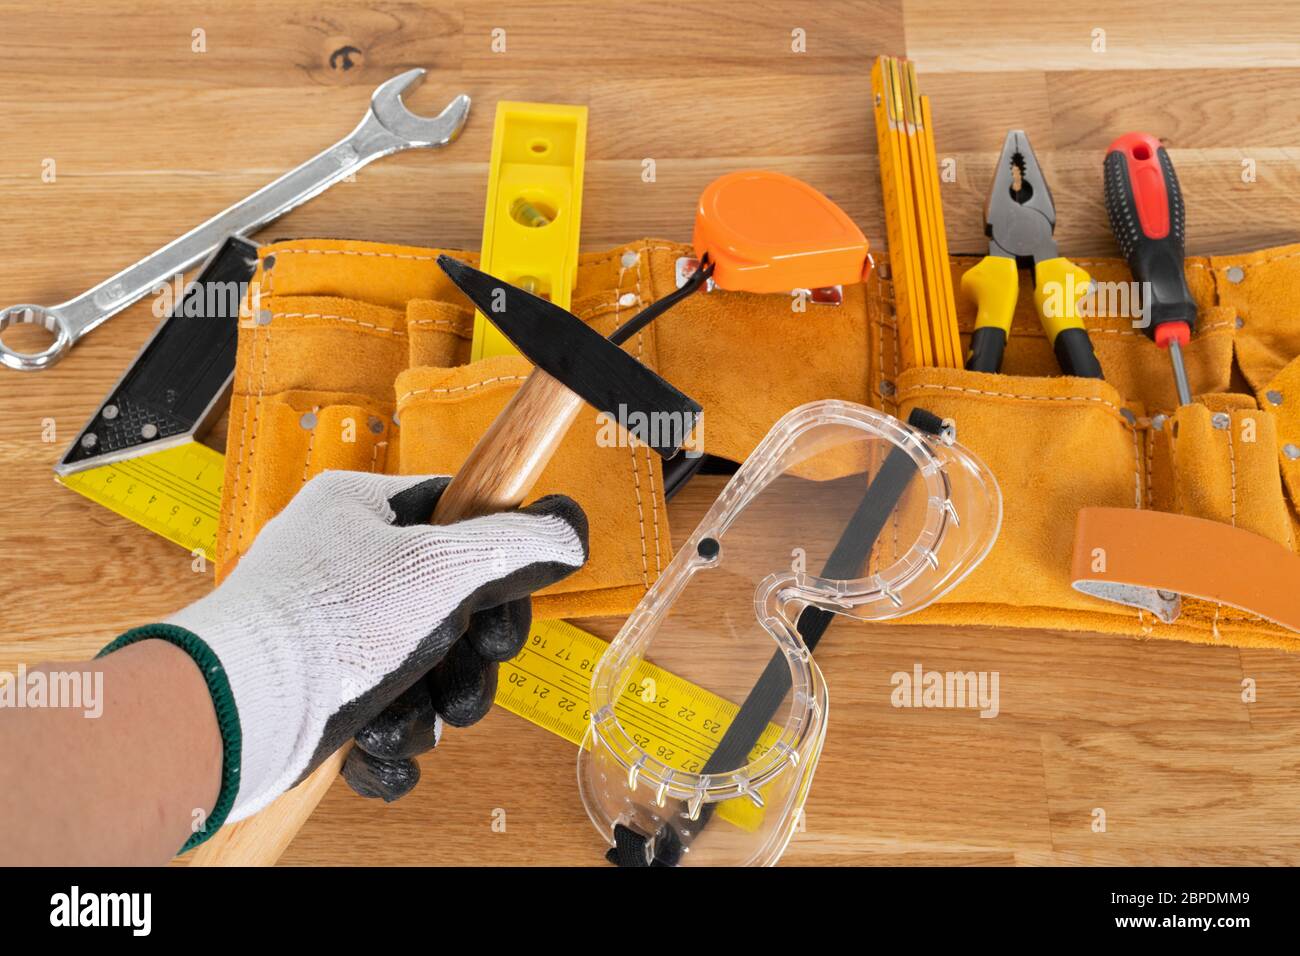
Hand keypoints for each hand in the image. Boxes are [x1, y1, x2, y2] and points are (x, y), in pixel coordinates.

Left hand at [163, 471, 587, 826]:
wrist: (236, 714)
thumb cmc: (325, 624)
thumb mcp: (443, 567)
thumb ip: (516, 544)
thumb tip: (567, 528)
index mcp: (358, 510)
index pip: (454, 513)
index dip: (496, 555)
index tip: (514, 589)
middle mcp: (339, 564)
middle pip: (448, 601)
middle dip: (470, 654)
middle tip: (476, 668)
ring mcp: (325, 630)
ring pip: (420, 666)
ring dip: (431, 704)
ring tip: (412, 718)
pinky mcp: (314, 692)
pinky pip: (381, 711)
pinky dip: (391, 738)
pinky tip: (380, 746)